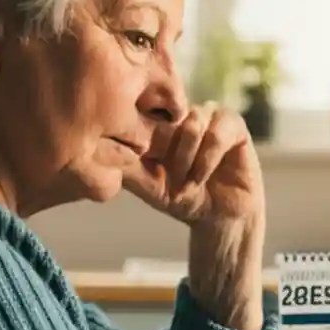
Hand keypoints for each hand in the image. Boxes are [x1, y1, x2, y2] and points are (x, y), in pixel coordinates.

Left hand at [123, 103, 263, 226]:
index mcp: (159, 121)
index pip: (142, 113)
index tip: (146, 166)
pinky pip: (216, 135)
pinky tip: (202, 177)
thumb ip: (127, 166)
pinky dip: (206, 160)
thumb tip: (96, 150)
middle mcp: (182, 112)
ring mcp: (209, 114)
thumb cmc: (183, 199)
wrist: (221, 217)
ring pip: (191, 124)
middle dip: (166, 154)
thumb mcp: (148, 185)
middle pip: (165, 118)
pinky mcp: (234, 124)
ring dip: (187, 158)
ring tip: (187, 182)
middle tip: (171, 181)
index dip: (141, 139)